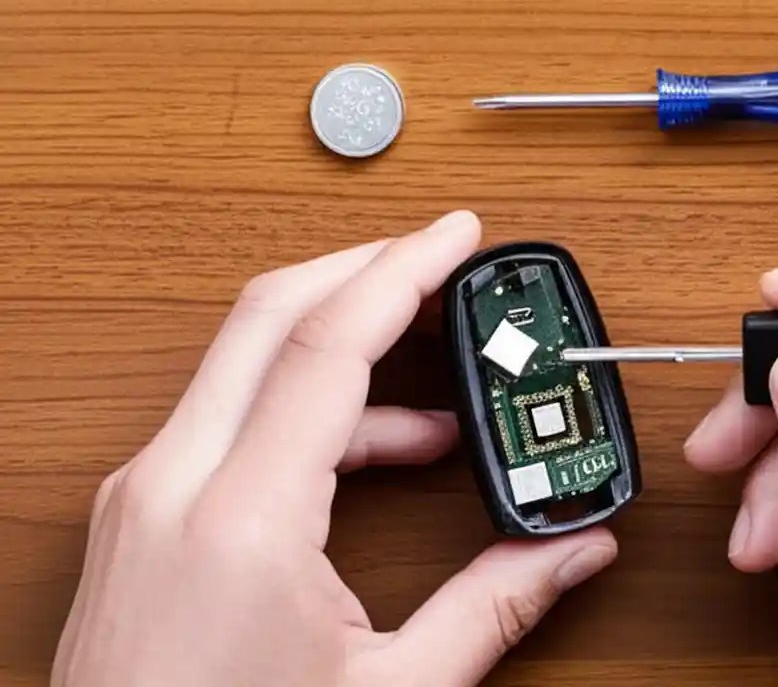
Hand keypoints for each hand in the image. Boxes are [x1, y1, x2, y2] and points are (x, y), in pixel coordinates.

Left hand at [53, 212, 617, 686]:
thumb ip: (493, 609)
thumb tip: (572, 551)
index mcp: (241, 520)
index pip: (329, 342)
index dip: (405, 270)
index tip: (458, 235)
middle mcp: (172, 484)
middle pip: (269, 312)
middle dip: (367, 268)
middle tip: (445, 262)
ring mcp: (144, 493)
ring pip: (244, 356)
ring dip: (343, 342)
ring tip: (440, 388)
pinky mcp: (139, 512)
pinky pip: (228, 413)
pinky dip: (308, 402)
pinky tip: (378, 448)